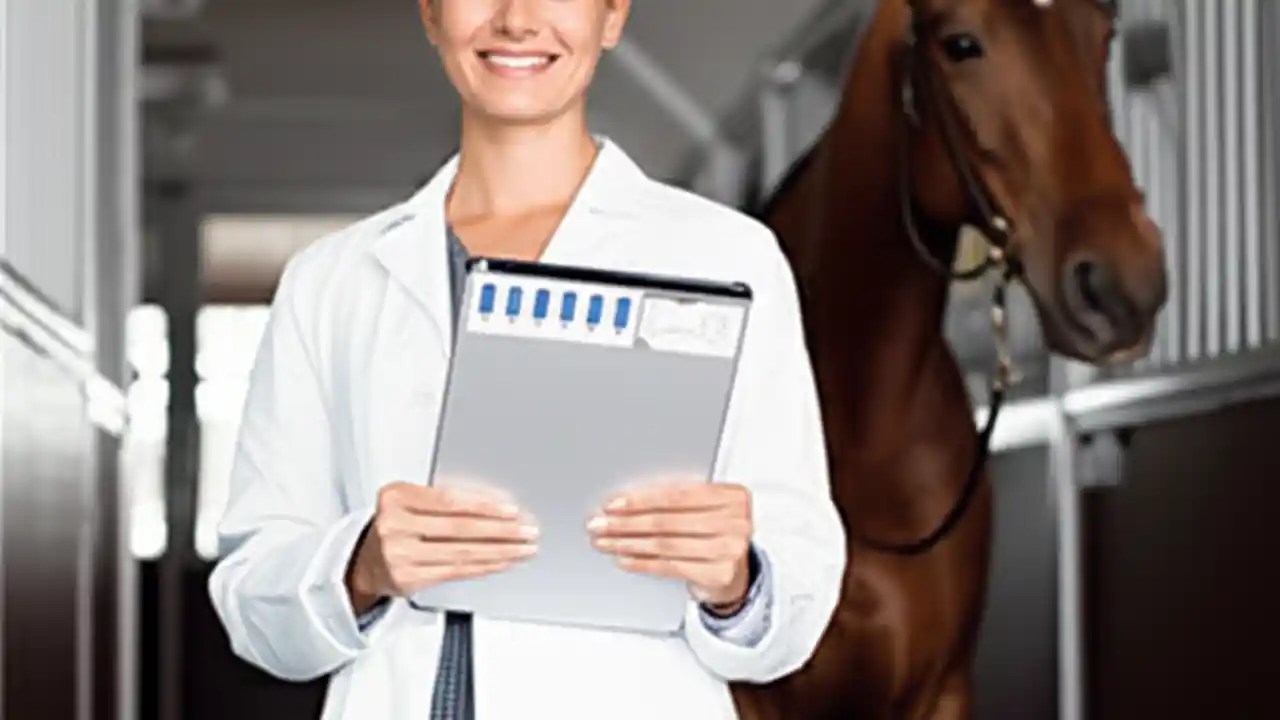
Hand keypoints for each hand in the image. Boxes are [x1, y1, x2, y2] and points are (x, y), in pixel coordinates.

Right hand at [346, 482, 538, 614]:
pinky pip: (456, 571)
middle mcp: (394, 526)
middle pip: (459, 528)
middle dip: (500, 530)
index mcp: (396, 497)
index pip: (449, 500)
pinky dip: (484, 566)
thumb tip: (495, 504)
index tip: (511, 510)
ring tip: (523, 548)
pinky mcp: (408, 580)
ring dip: (500, 551)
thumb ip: (441, 500)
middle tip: (527, 530)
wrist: (364, 561)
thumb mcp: (408, 501)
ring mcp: (399, 555)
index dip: (483, 505)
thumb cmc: (395, 524)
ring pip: (462, 552)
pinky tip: (502, 562)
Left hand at [587, 478, 753, 613]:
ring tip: (605, 542)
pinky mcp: (718, 574)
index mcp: (732, 496)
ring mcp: (730, 550)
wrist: (737, 572)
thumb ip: (676, 501)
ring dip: (628, 543)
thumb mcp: (705, 509)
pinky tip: (624, 559)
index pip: (676, 495)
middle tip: (600, 524)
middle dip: (626, 523)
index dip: (640, 499)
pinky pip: (670, 566)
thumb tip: (623, 502)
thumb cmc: (715, 533)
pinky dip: (642, 562)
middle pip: (667, 520)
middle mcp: (736, 522)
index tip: (613, 504)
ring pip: (665, 544)